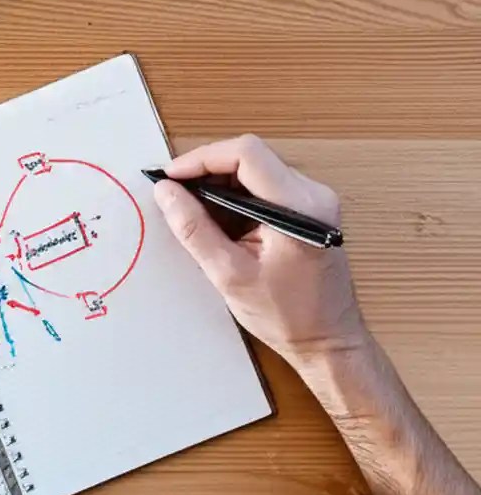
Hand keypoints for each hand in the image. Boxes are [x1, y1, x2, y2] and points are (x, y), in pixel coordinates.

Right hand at [152, 135, 367, 367]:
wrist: (329, 341)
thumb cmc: (285, 315)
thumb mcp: (229, 274)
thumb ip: (194, 229)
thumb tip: (164, 192)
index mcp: (299, 206)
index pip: (246, 154)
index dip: (201, 158)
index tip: (169, 178)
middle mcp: (313, 193)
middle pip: (250, 158)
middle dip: (206, 171)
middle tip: (173, 195)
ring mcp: (314, 199)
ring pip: (255, 169)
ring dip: (218, 184)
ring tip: (190, 210)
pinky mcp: (308, 209)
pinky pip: (264, 186)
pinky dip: (234, 195)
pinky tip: (216, 220)